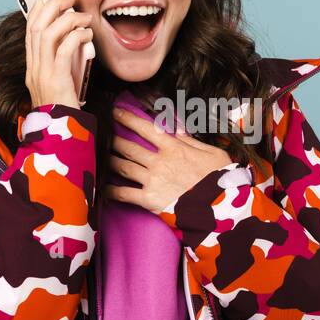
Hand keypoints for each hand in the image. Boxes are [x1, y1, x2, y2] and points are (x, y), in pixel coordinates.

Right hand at [24, 0, 92, 107]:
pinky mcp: (56, 80)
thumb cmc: (62, 110)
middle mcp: (34, 68)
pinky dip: (75, 36)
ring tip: (84, 17)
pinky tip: (86, 34)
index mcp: (32, 68)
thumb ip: (63, 63)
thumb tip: (76, 41)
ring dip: (68, 19)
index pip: (30, 31)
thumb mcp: (59, 82)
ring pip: (48, 34)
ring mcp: (43, 74)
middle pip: (37, 26)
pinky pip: (64, 50)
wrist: (58, 136)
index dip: (38, 10)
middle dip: (53, 6)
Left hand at [105, 106, 235, 212]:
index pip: (146, 128)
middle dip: (113, 139)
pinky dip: (111, 191)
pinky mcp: (149, 200)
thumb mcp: (212, 153)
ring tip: (100, 156)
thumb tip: (176, 129)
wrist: (220, 207)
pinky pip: (124, 193)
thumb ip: (191, 140)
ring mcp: (152, 180)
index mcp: (174, 148)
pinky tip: (102, 188)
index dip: (128, 118)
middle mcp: (159, 161)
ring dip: (109, 160)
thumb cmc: (220, 179)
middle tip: (102, 133)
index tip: (116, 112)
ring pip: (123, 166)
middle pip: (129, 147)